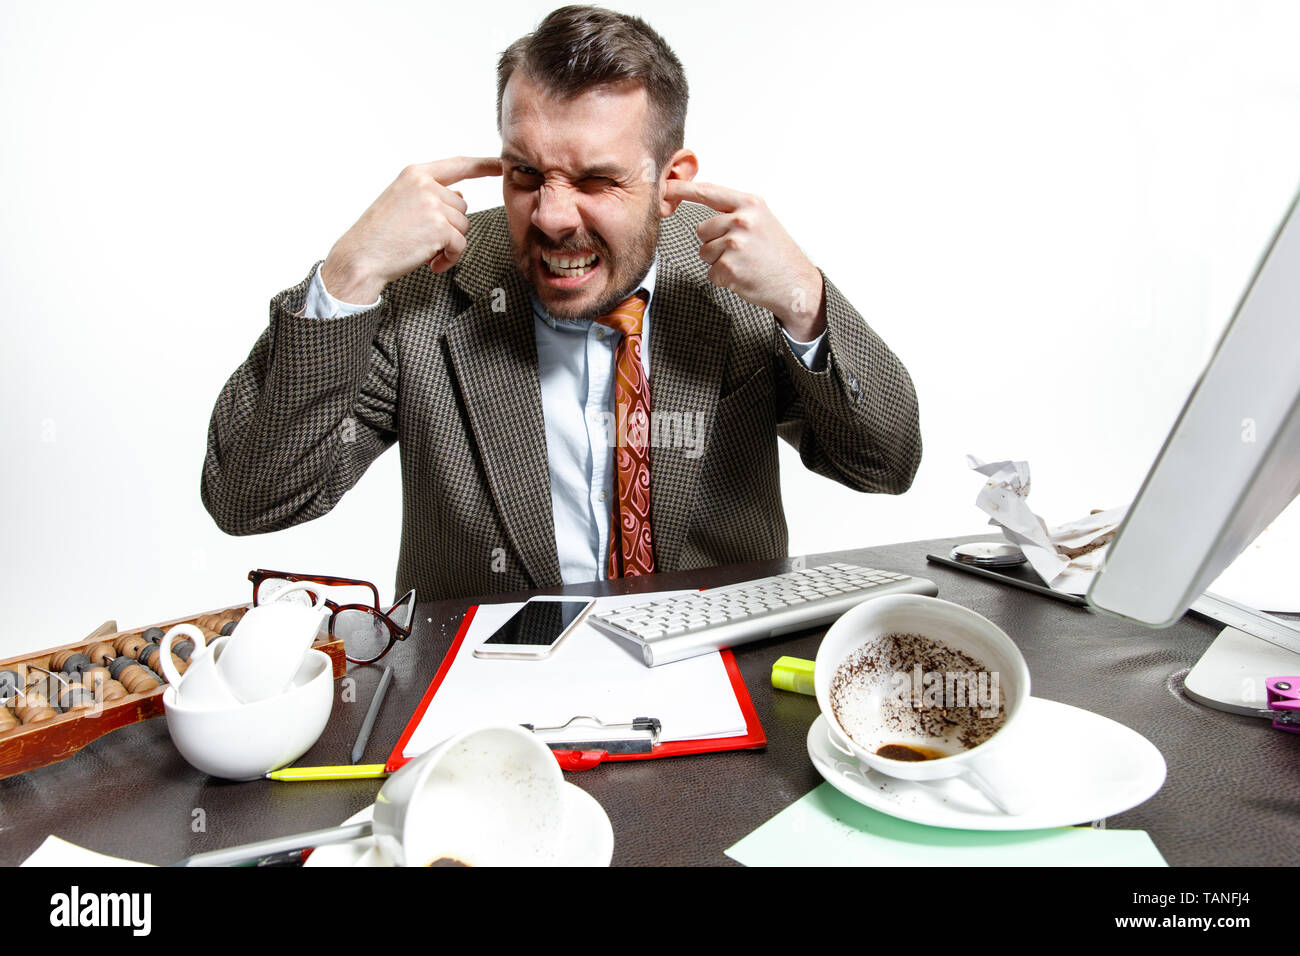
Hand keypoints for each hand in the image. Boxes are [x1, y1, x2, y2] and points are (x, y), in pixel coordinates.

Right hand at [321, 156, 502, 304]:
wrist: (361, 257)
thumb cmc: (379, 235)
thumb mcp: (402, 201)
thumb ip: (431, 194)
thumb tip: (460, 196)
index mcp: (415, 174)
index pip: (459, 165)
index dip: (483, 165)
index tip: (500, 164)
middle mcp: (425, 185)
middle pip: (462, 207)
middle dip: (449, 227)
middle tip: (424, 239)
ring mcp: (433, 204)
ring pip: (463, 226)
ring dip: (448, 244)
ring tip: (424, 250)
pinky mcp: (440, 227)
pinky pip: (460, 245)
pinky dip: (449, 258)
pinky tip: (431, 262)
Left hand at [665, 180, 825, 338]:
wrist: (796, 284)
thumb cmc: (778, 255)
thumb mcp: (762, 221)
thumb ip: (734, 211)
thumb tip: (703, 203)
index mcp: (750, 204)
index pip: (708, 192)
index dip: (683, 189)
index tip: (665, 187)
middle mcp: (742, 220)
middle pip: (702, 229)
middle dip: (715, 243)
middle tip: (742, 251)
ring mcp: (735, 243)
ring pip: (704, 252)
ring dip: (719, 262)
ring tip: (745, 263)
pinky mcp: (729, 266)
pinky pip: (711, 272)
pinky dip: (724, 279)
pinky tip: (744, 276)